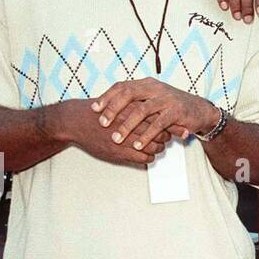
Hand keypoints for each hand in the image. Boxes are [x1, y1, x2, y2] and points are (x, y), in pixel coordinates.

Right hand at [49, 98, 169, 166]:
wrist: (77, 121)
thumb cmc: (99, 110)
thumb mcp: (119, 101)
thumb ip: (136, 104)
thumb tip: (153, 106)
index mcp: (134, 107)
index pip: (161, 116)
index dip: (173, 122)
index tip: (182, 125)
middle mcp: (132, 121)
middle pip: (161, 131)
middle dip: (168, 135)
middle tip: (169, 136)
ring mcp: (127, 138)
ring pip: (154, 146)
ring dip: (159, 148)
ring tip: (158, 146)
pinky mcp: (120, 151)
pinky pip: (144, 157)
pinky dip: (149, 157)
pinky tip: (148, 155)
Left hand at [92, 79, 216, 148]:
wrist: (200, 110)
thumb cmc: (171, 107)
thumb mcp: (152, 100)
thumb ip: (135, 102)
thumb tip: (108, 108)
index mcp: (146, 84)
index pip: (122, 86)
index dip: (107, 97)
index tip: (94, 109)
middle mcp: (155, 88)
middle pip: (129, 95)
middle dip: (113, 109)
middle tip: (102, 123)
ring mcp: (166, 99)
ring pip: (142, 111)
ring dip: (127, 126)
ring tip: (117, 139)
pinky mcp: (176, 112)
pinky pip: (158, 124)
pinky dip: (146, 136)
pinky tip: (138, 146)